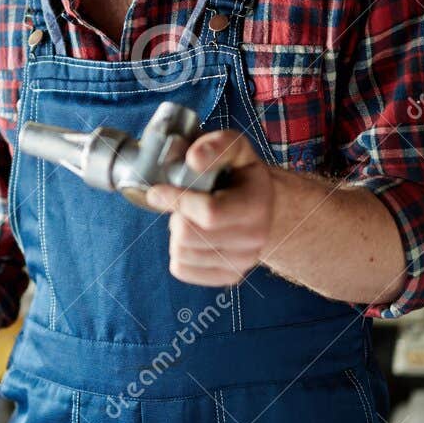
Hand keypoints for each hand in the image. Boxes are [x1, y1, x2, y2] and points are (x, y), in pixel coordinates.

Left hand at [146, 128, 278, 287]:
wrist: (264, 206)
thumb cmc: (241, 174)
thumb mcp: (235, 149)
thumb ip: (216, 145)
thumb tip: (193, 158)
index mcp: (257, 204)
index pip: (209, 213)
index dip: (176, 200)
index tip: (158, 190)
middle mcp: (254, 238)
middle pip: (188, 235)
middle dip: (175, 215)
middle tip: (182, 204)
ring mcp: (243, 262)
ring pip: (181, 254)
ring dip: (176, 233)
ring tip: (190, 219)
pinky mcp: (229, 277)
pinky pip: (182, 270)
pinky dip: (178, 253)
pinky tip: (192, 238)